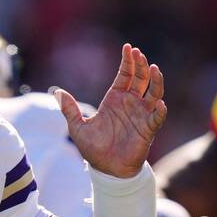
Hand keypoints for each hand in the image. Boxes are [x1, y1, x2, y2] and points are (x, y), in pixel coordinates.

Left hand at [53, 44, 166, 178]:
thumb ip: (69, 110)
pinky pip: (156, 118)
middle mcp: (131, 103)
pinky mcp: (147, 129)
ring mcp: (141, 115)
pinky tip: (159, 104)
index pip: (125, 74)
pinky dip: (159, 111)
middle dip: (142, 65)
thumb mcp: (77, 127)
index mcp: (115, 99)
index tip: (129, 47)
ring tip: (154, 69)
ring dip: (155, 81)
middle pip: (140, 79)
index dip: (128, 61)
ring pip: (153, 93)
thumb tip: (57, 92)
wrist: (106, 169)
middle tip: (140, 54)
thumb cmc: (94, 148)